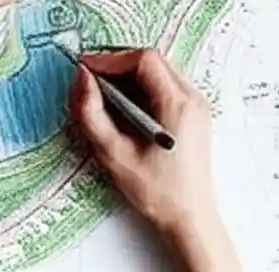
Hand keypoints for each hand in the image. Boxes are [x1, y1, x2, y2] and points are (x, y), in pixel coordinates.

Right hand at [69, 49, 239, 271]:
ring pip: (158, 71)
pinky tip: (123, 108)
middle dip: (117, 65)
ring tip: (103, 95)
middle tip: (91, 81)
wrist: (190, 219)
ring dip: (128, 76)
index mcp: (178, 104)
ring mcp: (197, 105)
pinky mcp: (194, 114)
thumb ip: (92, 113)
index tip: (85, 69)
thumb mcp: (114, 154)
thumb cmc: (156, 193)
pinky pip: (165, 86)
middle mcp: (193, 98)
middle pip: (152, 61)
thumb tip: (81, 78)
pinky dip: (141, 88)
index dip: (110, 59)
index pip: (143, 60)